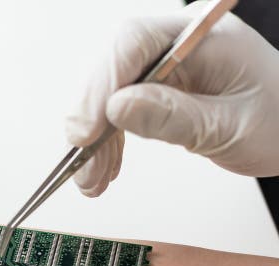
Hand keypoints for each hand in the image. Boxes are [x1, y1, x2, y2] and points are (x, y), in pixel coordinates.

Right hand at [65, 2, 278, 196]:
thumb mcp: (231, 127)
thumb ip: (174, 117)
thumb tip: (116, 108)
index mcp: (200, 37)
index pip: (134, 43)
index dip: (101, 84)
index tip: (87, 130)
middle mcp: (176, 47)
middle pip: (111, 70)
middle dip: (90, 119)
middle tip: (81, 161)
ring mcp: (164, 69)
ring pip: (107, 97)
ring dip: (93, 141)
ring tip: (91, 179)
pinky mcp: (157, 93)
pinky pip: (117, 113)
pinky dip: (105, 144)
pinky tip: (102, 169)